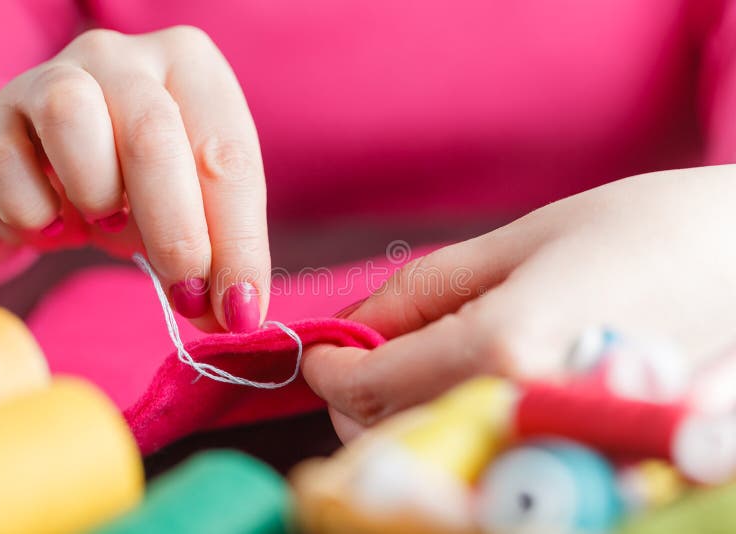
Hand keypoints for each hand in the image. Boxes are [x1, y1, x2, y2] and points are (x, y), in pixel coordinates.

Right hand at [0, 27, 267, 330]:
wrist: (43, 171)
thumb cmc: (134, 187)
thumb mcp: (190, 211)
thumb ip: (217, 254)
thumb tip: (236, 315)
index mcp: (193, 69)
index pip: (228, 156)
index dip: (239, 242)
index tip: (240, 310)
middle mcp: (125, 57)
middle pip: (154, 138)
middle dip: (179, 236)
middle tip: (187, 299)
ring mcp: (53, 76)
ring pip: (73, 118)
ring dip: (98, 195)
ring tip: (107, 222)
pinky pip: (5, 163)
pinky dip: (34, 212)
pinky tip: (54, 223)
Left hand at [303, 165, 735, 440]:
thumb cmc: (651, 228)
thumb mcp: (525, 240)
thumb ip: (427, 291)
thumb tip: (359, 327)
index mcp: (509, 349)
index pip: (375, 389)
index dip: (332, 371)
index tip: (322, 354)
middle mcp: (539, 417)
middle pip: (402, 441)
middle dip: (365, 406)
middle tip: (365, 364)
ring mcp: (580, 456)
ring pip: (449, 466)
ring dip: (414, 429)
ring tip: (420, 381)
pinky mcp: (613, 468)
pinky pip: (510, 473)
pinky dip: (473, 445)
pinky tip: (483, 407)